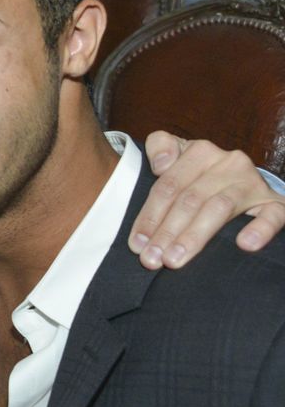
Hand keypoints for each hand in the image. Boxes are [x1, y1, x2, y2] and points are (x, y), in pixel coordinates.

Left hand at [129, 132, 284, 268]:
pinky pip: (272, 216)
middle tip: (151, 259)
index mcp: (201, 152)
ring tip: (175, 260)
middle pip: (190, 199)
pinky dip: (259, 229)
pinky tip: (244, 245)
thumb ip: (160, 147)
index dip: (149, 216)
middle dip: (166, 232)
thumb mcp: (177, 155)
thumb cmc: (200, 175)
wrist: (243, 183)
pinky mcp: (277, 204)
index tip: (136, 244)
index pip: (168, 186)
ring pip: (220, 208)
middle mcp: (229, 164)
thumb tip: (160, 164)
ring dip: (194, 237)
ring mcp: (253, 184)